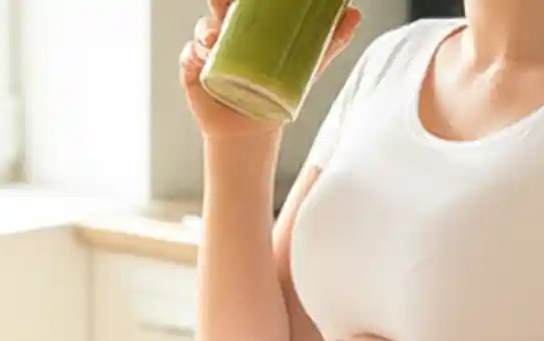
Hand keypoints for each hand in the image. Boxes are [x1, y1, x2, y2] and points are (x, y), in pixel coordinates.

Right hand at [180, 1, 361, 139]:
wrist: (256, 124)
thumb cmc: (277, 87)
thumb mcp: (307, 64)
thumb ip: (330, 41)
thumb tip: (355, 14)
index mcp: (249, 25)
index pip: (241, 2)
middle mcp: (226, 32)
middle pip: (217, 8)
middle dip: (218, 1)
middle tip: (223, 1)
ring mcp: (207, 51)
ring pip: (201, 31)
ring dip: (204, 31)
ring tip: (213, 39)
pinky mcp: (194, 71)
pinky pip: (188, 57)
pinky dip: (192, 56)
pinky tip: (199, 59)